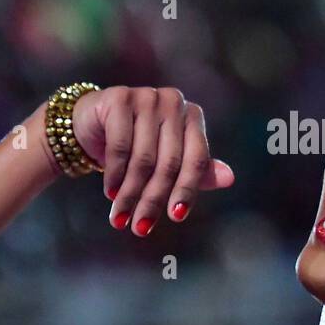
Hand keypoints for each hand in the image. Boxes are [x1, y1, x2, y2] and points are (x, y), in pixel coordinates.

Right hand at [71, 86, 233, 235]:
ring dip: (131, 194)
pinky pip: (120, 147)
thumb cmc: (138, 144)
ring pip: (142, 159)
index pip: (196, 158)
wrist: (95, 122)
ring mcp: (147, 97)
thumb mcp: (169, 159)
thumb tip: (229, 179)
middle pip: (168, 163)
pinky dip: (115, 175)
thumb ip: (198, 170)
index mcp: (193, 116)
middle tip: (141, 228)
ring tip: (121, 218)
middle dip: (153, 200)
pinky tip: (111, 194)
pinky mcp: (120, 98)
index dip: (187, 190)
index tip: (176, 217)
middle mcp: (174, 102)